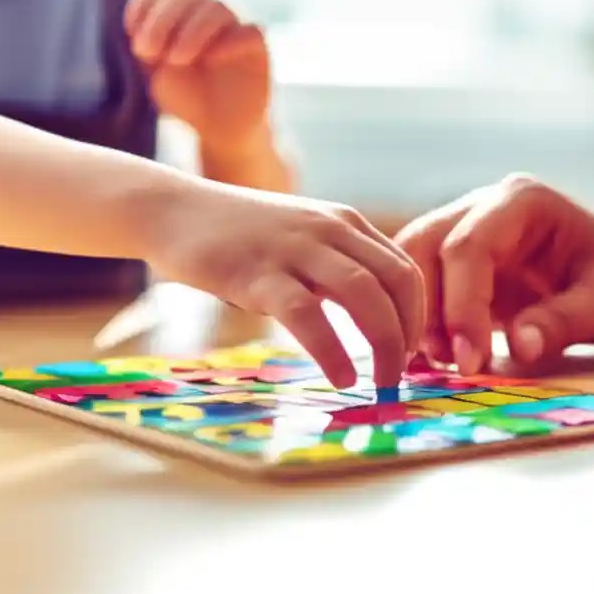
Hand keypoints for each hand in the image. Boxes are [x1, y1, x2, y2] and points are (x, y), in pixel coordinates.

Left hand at [124, 0, 269, 145]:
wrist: (219, 128)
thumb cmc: (186, 95)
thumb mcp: (155, 68)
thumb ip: (148, 40)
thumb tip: (144, 21)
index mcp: (182, 7)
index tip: (132, 30)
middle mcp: (210, 8)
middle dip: (162, 18)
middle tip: (146, 51)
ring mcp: (237, 24)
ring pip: (217, 7)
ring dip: (191, 31)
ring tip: (176, 61)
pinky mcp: (258, 46)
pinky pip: (249, 31)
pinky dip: (227, 42)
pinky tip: (211, 59)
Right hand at [142, 180, 423, 388]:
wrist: (174, 210)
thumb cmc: (240, 236)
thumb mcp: (302, 240)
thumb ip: (338, 268)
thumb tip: (376, 320)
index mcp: (346, 223)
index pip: (405, 270)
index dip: (419, 317)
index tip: (412, 354)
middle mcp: (330, 230)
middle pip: (397, 283)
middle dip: (410, 336)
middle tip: (402, 377)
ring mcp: (295, 249)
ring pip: (364, 295)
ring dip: (385, 345)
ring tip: (382, 383)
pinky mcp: (258, 274)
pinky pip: (310, 315)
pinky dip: (333, 351)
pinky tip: (342, 378)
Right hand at [395, 175, 593, 374]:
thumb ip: (565, 321)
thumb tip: (520, 347)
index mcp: (522, 201)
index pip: (468, 247)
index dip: (461, 306)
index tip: (470, 362)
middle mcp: (484, 207)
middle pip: (423, 245)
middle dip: (426, 309)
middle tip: (446, 366)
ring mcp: (467, 231)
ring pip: (412, 265)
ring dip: (418, 316)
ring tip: (442, 366)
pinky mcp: (461, 265)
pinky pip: (423, 288)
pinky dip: (422, 323)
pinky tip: (439, 361)